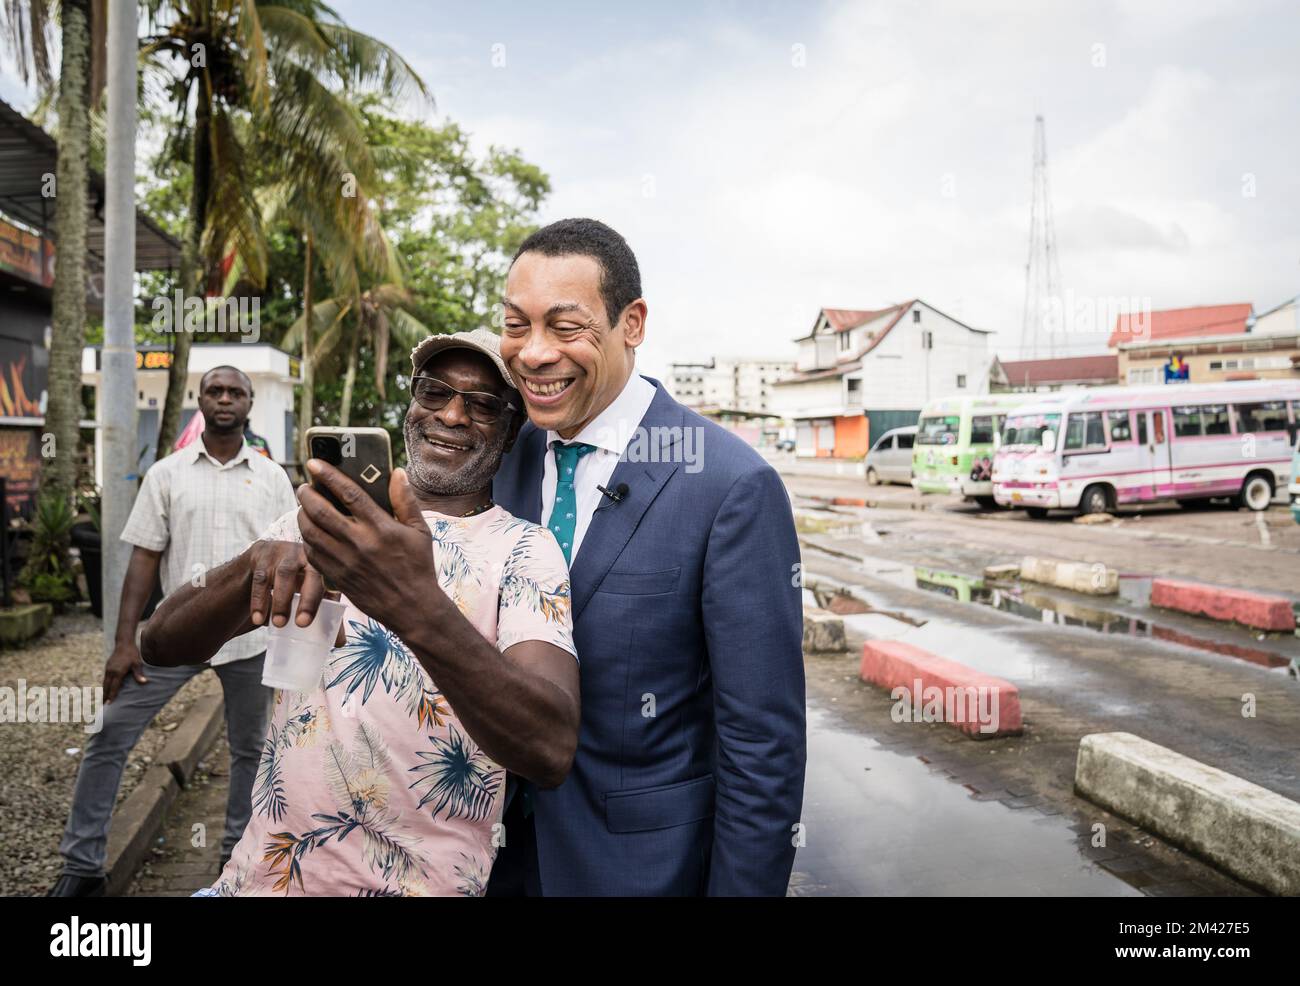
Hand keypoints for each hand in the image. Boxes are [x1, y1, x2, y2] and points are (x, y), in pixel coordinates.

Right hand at [103, 639, 146, 703]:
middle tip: (103, 706)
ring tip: (103, 700)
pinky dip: (105, 685)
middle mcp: (111, 671)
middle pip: (106, 687)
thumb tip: (144, 682)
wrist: (124, 643)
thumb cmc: (132, 654)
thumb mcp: (137, 663)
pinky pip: (105, 678)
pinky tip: (106, 689)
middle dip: (105, 696)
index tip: (109, 704)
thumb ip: (139, 674)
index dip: (112, 695)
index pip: (114, 687)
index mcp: (118, 672)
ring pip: (105, 683)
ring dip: (104, 691)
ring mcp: (108, 669)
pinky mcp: (107, 667)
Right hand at [247, 538, 329, 628]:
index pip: (332, 580)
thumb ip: (324, 615)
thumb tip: (339, 643)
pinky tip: (258, 619)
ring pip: (285, 573)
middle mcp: (306, 554)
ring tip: (278, 624)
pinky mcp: (261, 554)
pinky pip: (260, 578)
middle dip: (310, 598)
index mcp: (323, 565)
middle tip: (302, 623)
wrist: (257, 564)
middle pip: (313, 572)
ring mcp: (283, 552)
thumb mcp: (307, 595)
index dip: (331, 598)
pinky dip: (259, 600)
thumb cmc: (291, 582)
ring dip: (282, 600)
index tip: (328, 617)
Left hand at [295, 462, 442, 637]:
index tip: (314, 463)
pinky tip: (310, 533)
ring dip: (301, 515)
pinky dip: (306, 540)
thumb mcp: (420, 531)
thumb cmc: (419, 566)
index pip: (348, 494)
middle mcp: (359, 543)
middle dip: (306, 494)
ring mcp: (345, 561)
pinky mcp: (338, 577)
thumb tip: (397, 472)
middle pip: (321, 511)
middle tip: (304, 486)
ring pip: (311, 533)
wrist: (412, 607)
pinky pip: (312, 555)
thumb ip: (406, 500)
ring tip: (303, 507)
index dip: (328, 475)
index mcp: (381, 527)